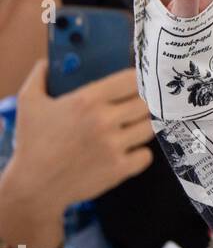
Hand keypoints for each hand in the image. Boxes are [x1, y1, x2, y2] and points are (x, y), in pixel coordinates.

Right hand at [8, 60, 153, 212]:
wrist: (33, 185)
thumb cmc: (32, 143)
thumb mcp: (28, 102)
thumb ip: (40, 76)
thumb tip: (48, 62)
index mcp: (87, 100)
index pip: (132, 80)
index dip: (140, 80)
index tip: (140, 84)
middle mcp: (104, 120)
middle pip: (146, 103)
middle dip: (144, 104)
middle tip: (136, 108)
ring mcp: (114, 145)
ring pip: (149, 127)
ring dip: (142, 127)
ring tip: (131, 128)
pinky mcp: (120, 168)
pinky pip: (146, 155)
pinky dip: (140, 153)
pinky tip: (127, 151)